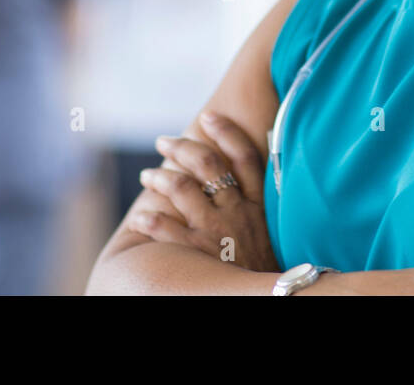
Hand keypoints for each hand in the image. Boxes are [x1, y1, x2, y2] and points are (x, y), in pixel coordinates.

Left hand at [128, 112, 279, 272]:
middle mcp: (237, 211)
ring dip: (159, 178)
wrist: (271, 297)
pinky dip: (151, 220)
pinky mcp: (200, 254)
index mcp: (258, 204)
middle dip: (182, 147)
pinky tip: (140, 217)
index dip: (227, 132)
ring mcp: (217, 231)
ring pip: (182, 188)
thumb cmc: (267, 266)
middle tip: (162, 141)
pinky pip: (168, 230)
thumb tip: (250, 176)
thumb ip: (261, 204)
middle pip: (208, 165)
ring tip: (146, 176)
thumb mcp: (272, 230)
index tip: (209, 116)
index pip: (245, 157)